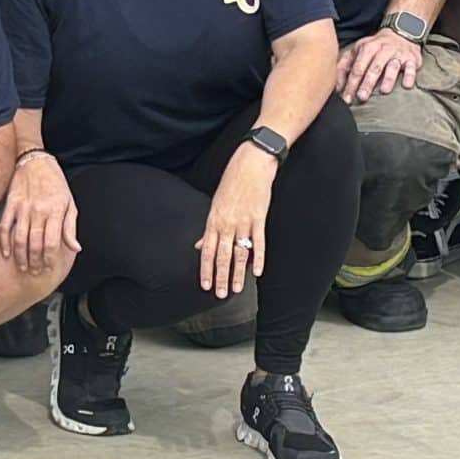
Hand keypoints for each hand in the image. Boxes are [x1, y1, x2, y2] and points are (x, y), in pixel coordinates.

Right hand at [0, 151, 79, 276]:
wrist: (35, 160)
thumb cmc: (55, 183)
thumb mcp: (69, 202)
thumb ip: (70, 227)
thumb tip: (75, 248)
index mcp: (55, 210)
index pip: (52, 242)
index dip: (49, 259)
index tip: (48, 268)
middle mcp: (39, 210)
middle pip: (35, 243)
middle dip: (35, 262)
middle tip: (34, 272)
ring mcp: (23, 207)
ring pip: (20, 238)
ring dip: (20, 256)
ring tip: (23, 267)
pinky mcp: (10, 204)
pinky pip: (5, 227)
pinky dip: (4, 242)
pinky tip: (6, 254)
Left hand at [197, 146, 275, 298]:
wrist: (250, 163)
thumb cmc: (232, 181)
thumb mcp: (215, 203)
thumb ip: (209, 228)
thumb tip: (200, 246)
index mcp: (214, 219)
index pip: (207, 250)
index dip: (206, 269)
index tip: (205, 285)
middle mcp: (227, 223)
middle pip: (222, 255)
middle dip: (220, 277)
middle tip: (219, 294)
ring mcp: (244, 221)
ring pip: (239, 253)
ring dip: (238, 273)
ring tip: (236, 289)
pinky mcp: (259, 217)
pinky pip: (259, 242)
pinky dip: (259, 258)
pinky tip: (258, 272)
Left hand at [338, 29, 421, 103]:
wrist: (401, 32)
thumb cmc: (376, 46)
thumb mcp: (358, 50)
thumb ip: (344, 66)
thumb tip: (336, 86)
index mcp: (367, 48)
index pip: (357, 68)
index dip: (351, 84)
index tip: (347, 98)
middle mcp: (382, 50)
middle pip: (373, 68)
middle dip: (367, 83)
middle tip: (361, 97)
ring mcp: (397, 54)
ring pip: (392, 67)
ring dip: (388, 79)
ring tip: (383, 91)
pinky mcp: (411, 59)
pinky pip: (411, 67)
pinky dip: (410, 76)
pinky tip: (407, 85)